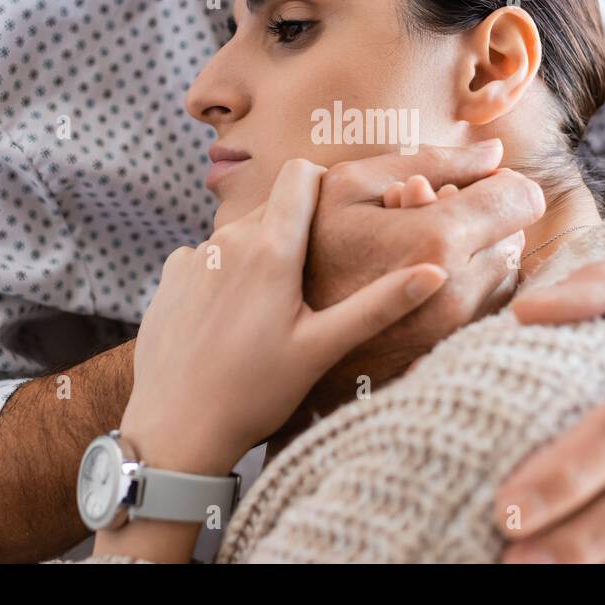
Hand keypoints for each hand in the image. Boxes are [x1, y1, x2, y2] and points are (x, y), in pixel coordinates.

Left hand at [119, 158, 449, 475]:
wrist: (175, 430)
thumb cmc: (255, 394)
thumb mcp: (323, 348)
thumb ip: (379, 304)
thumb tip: (436, 272)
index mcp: (271, 248)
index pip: (300, 173)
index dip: (323, 185)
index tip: (335, 219)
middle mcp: (227, 240)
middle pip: (274, 205)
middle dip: (296, 230)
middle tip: (312, 284)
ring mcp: (193, 255)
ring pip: (241, 233)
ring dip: (261, 255)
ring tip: (270, 313)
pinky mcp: (169, 275)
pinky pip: (208, 255)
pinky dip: (224, 274)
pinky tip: (229, 321)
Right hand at [304, 140, 544, 357]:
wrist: (272, 333)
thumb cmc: (306, 247)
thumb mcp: (350, 184)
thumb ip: (428, 161)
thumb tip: (495, 151)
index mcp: (437, 240)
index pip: (519, 198)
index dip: (498, 183)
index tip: (471, 185)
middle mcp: (457, 290)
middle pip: (515, 235)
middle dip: (485, 220)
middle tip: (433, 217)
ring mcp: (455, 328)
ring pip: (506, 273)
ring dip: (480, 253)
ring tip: (425, 249)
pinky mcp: (449, 351)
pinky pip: (490, 306)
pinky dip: (472, 286)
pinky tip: (429, 279)